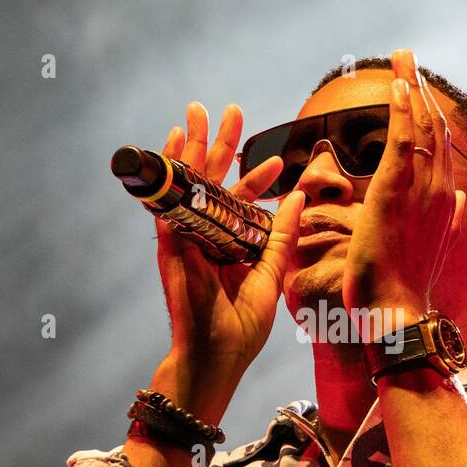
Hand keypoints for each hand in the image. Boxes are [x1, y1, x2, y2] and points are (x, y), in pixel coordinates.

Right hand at [152, 102, 305, 383]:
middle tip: (232, 111)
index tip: (280, 162)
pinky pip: (167, 200)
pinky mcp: (170, 243)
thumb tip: (298, 195)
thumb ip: (282, 234)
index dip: (259, 179)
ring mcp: (187, 237)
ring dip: (193, 145)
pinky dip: (169, 172)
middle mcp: (208, 236)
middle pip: (214, 181)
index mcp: (232, 244)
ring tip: (198, 110)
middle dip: (223, 145)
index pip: (244, 202)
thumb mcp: (271, 273)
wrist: (216, 356)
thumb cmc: (243, 327)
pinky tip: (172, 143)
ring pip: (189, 182)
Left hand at [342, 49, 466, 324]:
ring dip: (408, 88)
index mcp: (442, 201)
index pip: (435, 146)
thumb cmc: (407, 288)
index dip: (425, 113)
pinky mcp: (393, 194)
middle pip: (430, 128)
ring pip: (417, 129)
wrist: (399, 313)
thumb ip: (445, 218)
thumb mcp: (430, 247)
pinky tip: (396, 86)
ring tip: (400, 58)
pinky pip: (399, 142)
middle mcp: (436, 189)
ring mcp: (418, 190)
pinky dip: (399, 112)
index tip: (415, 87)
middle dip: (418, 89)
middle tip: (406, 57)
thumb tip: (461, 199)